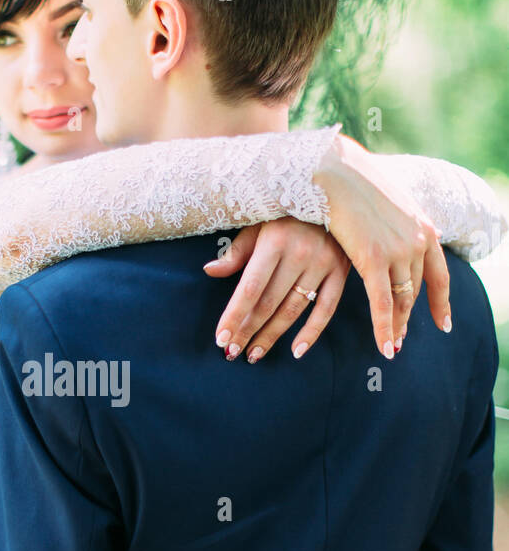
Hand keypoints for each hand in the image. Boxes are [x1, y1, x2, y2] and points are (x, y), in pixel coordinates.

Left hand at [203, 218, 350, 360]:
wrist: (333, 196)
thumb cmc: (285, 213)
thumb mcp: (258, 225)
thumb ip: (236, 252)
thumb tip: (210, 271)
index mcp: (275, 241)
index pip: (250, 288)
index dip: (235, 315)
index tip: (221, 338)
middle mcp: (300, 254)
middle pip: (269, 303)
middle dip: (248, 331)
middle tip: (232, 352)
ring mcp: (323, 264)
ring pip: (294, 310)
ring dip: (272, 336)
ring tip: (254, 354)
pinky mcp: (341, 272)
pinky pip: (326, 309)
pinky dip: (312, 333)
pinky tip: (296, 351)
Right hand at [311, 133, 451, 357]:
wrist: (336, 170)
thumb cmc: (351, 182)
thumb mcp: (385, 202)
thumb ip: (394, 223)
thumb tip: (389, 232)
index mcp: (423, 227)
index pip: (439, 274)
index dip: (440, 302)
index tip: (443, 324)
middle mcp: (418, 240)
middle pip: (415, 290)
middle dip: (409, 318)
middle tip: (402, 340)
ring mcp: (398, 250)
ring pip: (401, 300)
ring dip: (396, 327)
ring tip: (391, 347)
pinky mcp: (374, 259)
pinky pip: (383, 304)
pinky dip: (385, 329)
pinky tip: (385, 348)